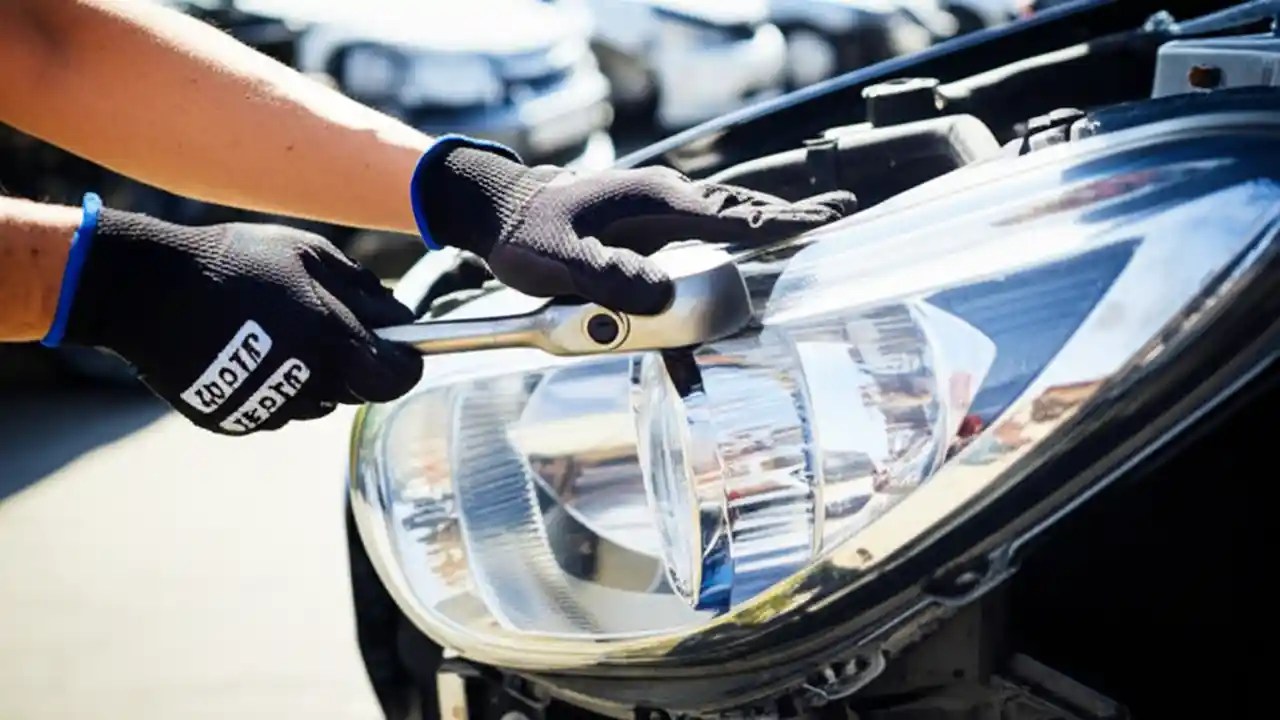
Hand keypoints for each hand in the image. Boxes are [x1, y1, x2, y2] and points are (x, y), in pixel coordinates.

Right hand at [44, 197, 421, 434]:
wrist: (147, 292)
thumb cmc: (234, 262)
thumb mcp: (308, 253)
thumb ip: (362, 288)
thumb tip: (398, 315)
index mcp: (331, 341)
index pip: (397, 378)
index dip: (405, 362)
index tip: (401, 346)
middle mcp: (307, 383)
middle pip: (360, 391)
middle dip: (358, 363)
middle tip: (330, 325)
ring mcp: (269, 407)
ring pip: (319, 402)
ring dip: (316, 376)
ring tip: (282, 333)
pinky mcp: (237, 421)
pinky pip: (277, 411)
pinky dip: (275, 388)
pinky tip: (250, 352)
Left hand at [411, 136, 857, 314]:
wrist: (499, 210)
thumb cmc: (526, 235)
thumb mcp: (557, 263)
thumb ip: (607, 279)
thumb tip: (661, 295)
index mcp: (653, 204)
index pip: (732, 216)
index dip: (781, 223)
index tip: (828, 220)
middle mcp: (664, 200)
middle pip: (741, 209)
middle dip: (789, 216)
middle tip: (839, 214)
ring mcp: (657, 210)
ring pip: (726, 215)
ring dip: (765, 223)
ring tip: (810, 224)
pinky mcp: (647, 225)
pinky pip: (702, 230)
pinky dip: (734, 233)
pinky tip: (749, 243)